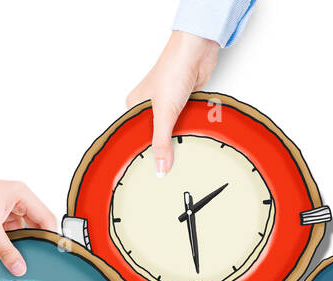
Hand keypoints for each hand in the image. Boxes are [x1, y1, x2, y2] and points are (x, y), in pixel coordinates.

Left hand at [0, 172, 55, 275]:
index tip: (51, 254)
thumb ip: (6, 250)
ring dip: (22, 244)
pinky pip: (12, 234)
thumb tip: (19, 267)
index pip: (46, 218)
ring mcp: (8, 210)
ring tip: (22, 259)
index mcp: (21, 195)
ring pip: (24, 231)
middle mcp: (18, 201)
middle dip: (36, 242)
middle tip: (37, 260)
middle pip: (37, 226)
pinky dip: (11, 244)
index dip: (50, 236)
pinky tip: (10, 255)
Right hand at [125, 30, 220, 174]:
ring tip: (181, 163)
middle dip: (162, 151)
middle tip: (167, 173)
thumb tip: (160, 168)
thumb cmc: (173, 70)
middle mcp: (149, 106)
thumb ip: (161, 142)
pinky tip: (193, 143)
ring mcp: (168, 105)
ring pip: (172, 132)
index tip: (149, 175)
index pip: (136, 137)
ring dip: (179, 142)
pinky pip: (186, 125)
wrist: (196, 52)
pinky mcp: (184, 104)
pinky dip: (190, 132)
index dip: (143, 155)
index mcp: (135, 106)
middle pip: (155, 137)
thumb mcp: (164, 112)